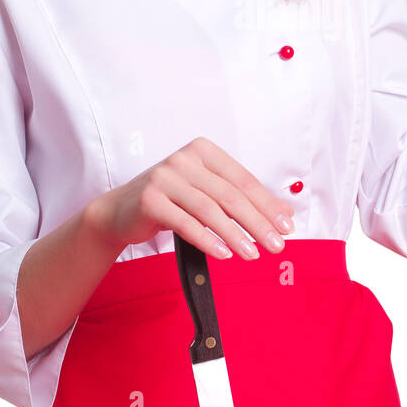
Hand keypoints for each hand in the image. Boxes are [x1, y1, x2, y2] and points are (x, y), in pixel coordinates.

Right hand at [87, 136, 295, 261]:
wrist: (120, 211)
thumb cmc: (170, 200)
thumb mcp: (208, 194)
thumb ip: (243, 200)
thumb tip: (285, 214)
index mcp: (203, 151)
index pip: (243, 180)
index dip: (267, 205)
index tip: (286, 227)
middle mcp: (184, 159)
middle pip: (230, 195)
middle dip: (257, 223)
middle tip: (275, 246)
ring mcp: (164, 177)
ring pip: (209, 209)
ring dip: (235, 234)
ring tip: (252, 254)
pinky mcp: (150, 199)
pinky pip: (185, 222)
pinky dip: (207, 239)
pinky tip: (224, 254)